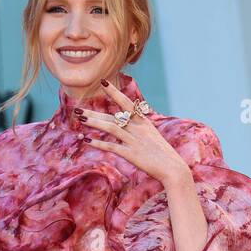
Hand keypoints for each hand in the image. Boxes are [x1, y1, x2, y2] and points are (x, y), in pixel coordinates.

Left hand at [74, 78, 189, 186]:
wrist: (173, 168)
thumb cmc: (163, 154)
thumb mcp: (152, 135)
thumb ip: (139, 127)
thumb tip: (127, 122)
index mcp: (144, 121)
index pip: (127, 103)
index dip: (114, 92)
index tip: (103, 82)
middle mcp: (138, 128)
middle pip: (112, 116)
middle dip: (94, 112)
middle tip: (78, 109)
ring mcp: (135, 141)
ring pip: (111, 128)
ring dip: (94, 123)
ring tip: (80, 119)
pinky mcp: (132, 154)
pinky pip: (112, 146)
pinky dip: (99, 143)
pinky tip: (87, 140)